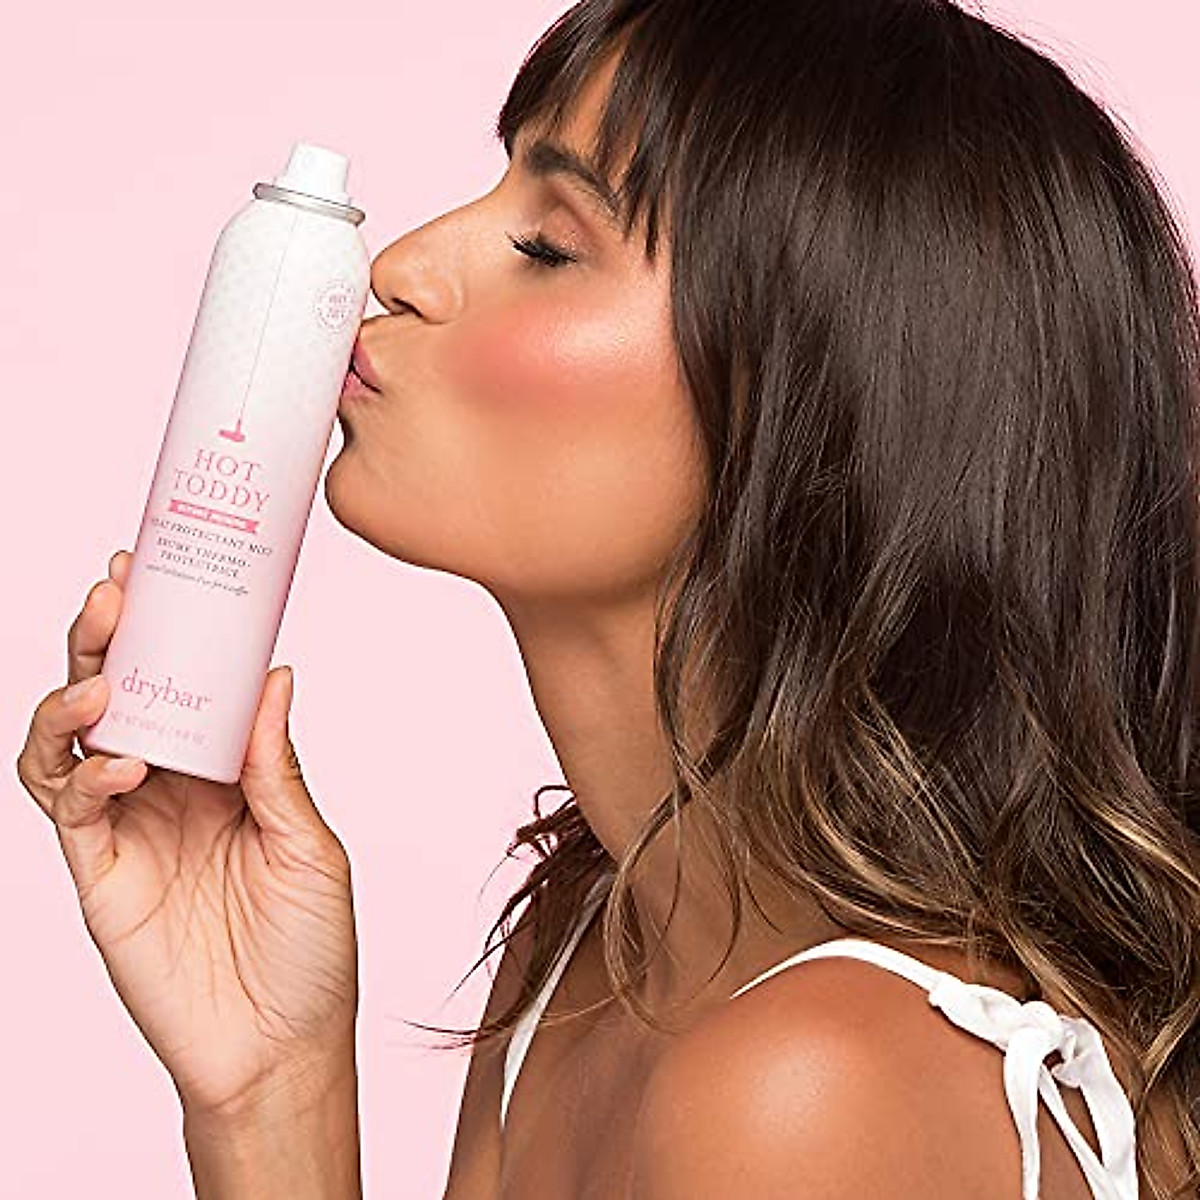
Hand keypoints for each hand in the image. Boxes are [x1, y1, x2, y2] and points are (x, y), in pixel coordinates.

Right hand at [17, 551, 359, 1118]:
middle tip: (113, 590)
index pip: (184, 682)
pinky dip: (82, 777)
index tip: (161, 570)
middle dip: (105, 640)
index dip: (167, 629)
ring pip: (71, 743)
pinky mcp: (99, 875)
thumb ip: (279, 764)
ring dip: (74, 698)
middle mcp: (170, 787)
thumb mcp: (309, 843)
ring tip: (101, 677)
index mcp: (224, 770)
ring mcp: (128, 828)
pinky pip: (69, 811)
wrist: (280, 1046)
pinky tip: (119, 765)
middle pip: (117, 695)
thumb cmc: (309, 947)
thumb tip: (275, 672)